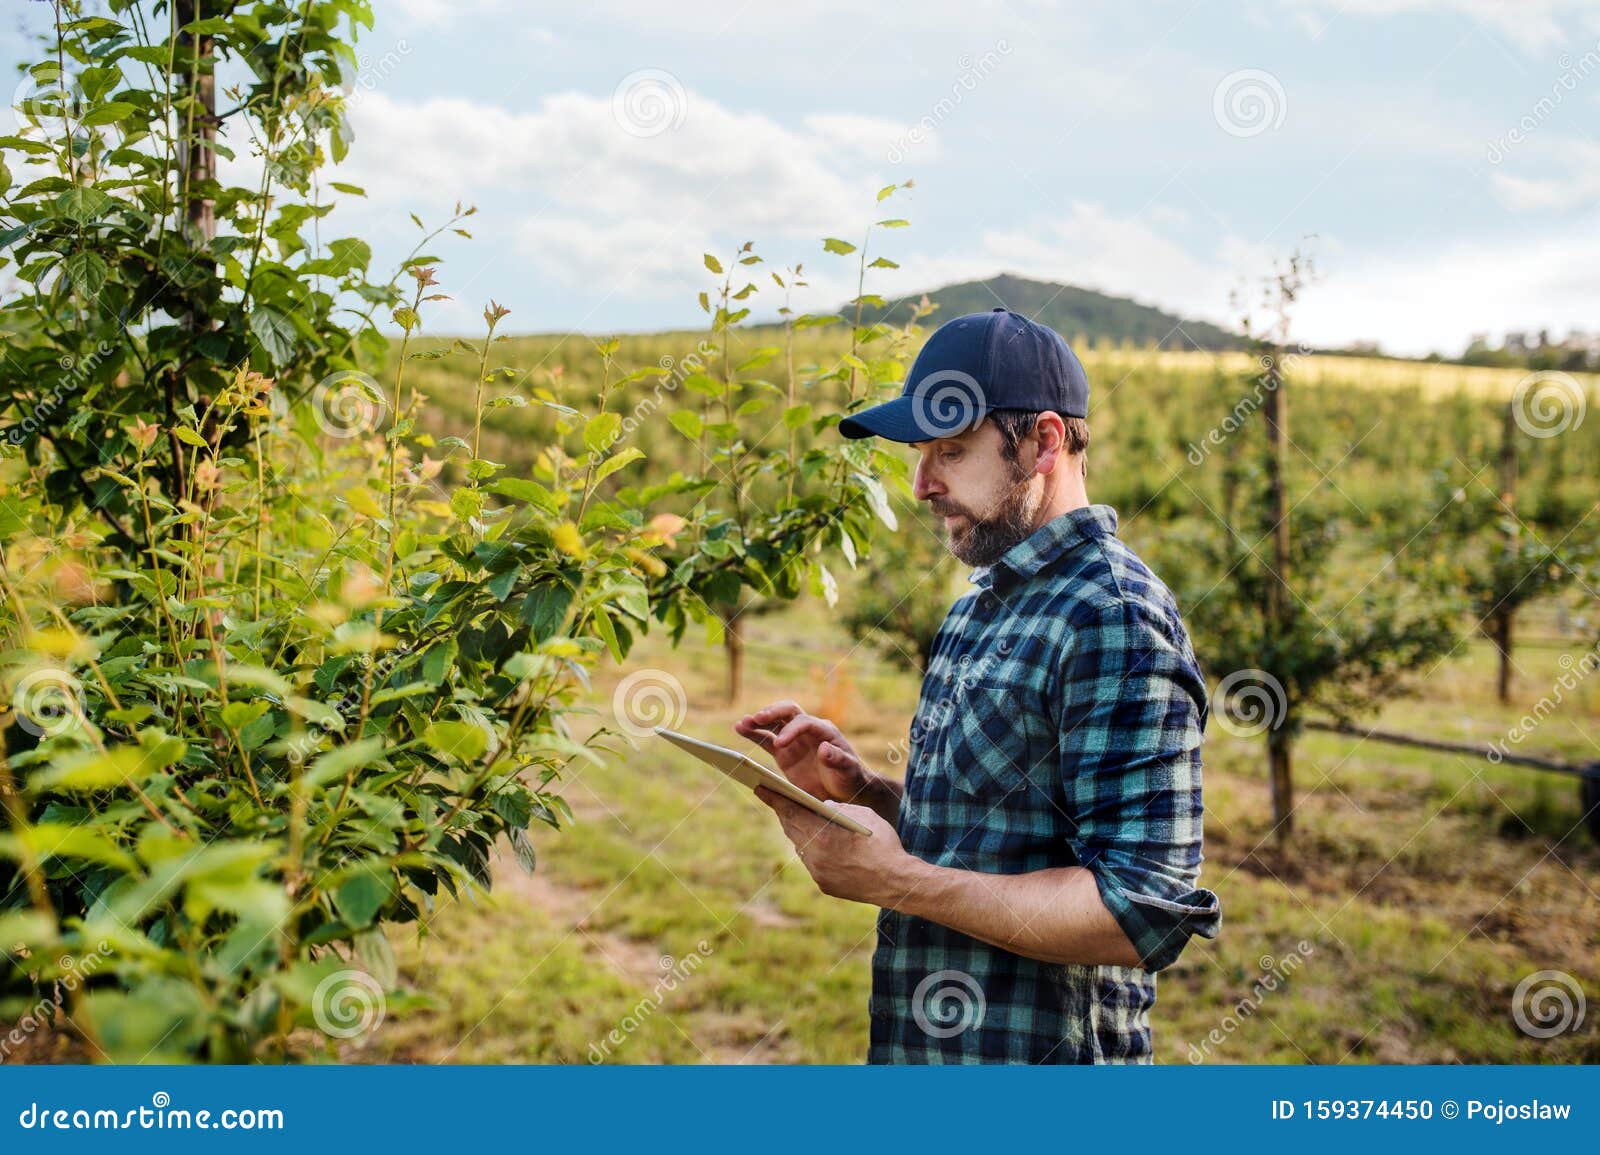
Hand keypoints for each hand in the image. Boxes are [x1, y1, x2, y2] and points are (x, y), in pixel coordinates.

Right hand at [733, 701, 871, 804]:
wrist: (845, 787)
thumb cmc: (850, 777)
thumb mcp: (849, 770)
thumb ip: (839, 760)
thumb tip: (823, 748)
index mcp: (824, 731)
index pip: (805, 723)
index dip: (791, 730)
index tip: (780, 744)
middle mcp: (807, 730)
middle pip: (788, 711)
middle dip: (773, 713)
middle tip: (757, 718)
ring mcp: (794, 739)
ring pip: (774, 723)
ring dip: (758, 721)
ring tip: (742, 723)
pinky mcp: (783, 752)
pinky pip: (766, 739)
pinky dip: (753, 733)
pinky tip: (740, 729)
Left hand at [754, 787, 919, 906]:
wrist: (897, 882)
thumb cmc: (883, 843)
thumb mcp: (863, 815)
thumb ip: (838, 809)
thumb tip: (821, 807)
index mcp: (823, 834)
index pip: (790, 811)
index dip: (773, 798)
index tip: (759, 786)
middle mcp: (815, 855)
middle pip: (792, 829)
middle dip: (784, 813)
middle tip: (777, 799)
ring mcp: (818, 873)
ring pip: (800, 847)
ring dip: (798, 832)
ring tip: (794, 818)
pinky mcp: (824, 885)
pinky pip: (812, 863)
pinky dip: (812, 850)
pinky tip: (815, 841)